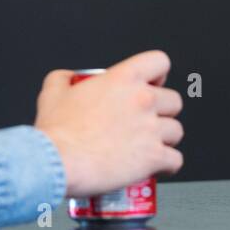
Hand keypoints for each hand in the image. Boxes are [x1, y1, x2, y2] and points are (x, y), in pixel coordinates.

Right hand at [34, 51, 184, 196]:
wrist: (57, 162)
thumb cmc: (57, 132)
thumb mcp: (52, 93)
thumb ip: (63, 79)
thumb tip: (67, 78)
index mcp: (123, 79)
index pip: (159, 62)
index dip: (158, 75)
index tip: (152, 85)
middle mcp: (143, 100)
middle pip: (174, 100)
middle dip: (163, 112)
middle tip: (147, 122)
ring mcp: (151, 129)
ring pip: (176, 131)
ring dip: (165, 139)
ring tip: (150, 146)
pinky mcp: (154, 157)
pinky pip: (176, 160)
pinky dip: (168, 164)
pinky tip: (157, 167)